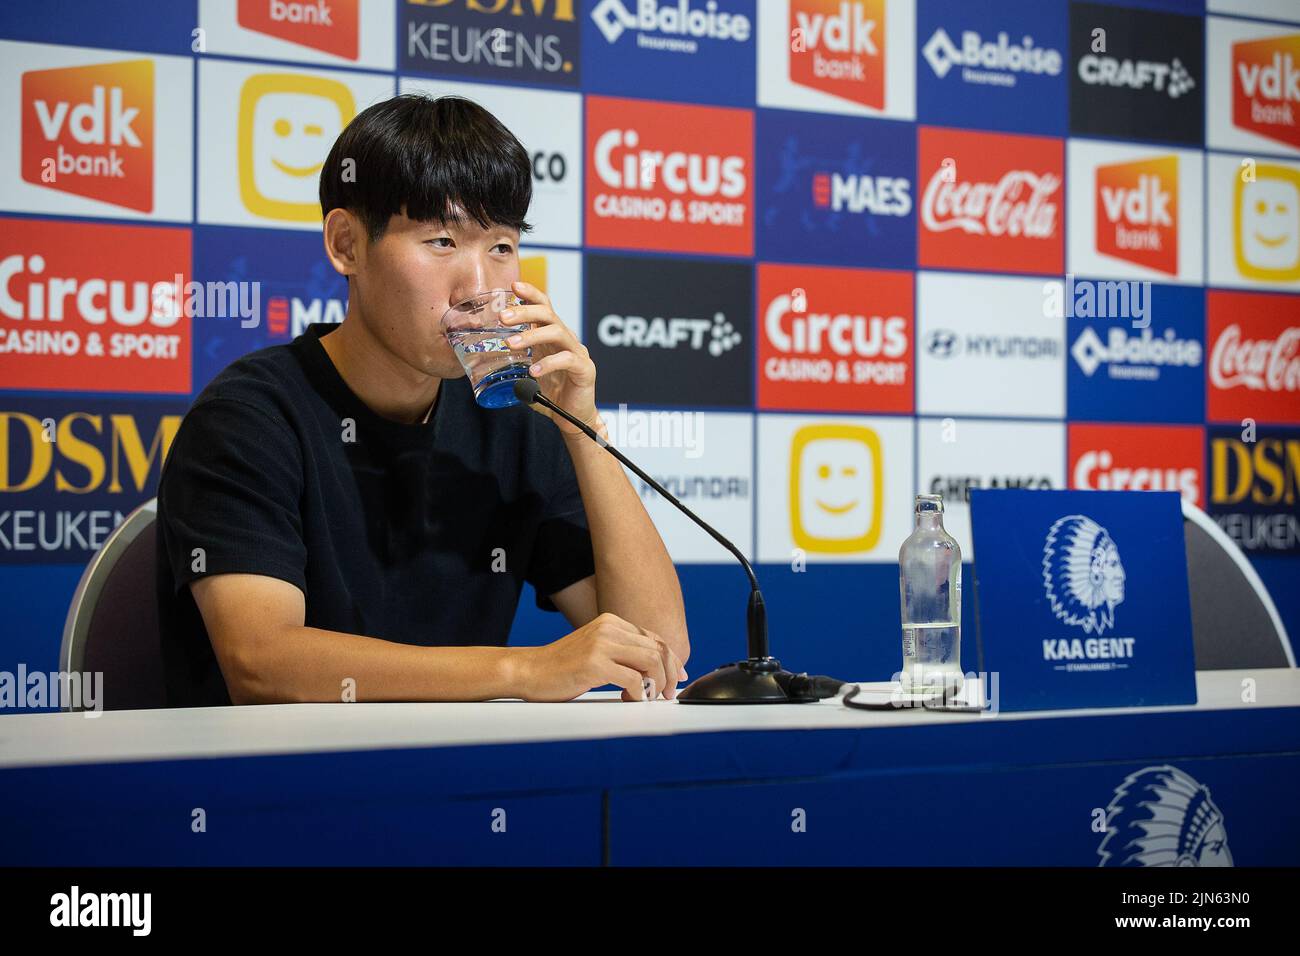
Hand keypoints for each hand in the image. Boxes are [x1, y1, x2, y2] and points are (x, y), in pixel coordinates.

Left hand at [501, 280, 599, 438]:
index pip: (543, 306)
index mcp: (552, 336)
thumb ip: (512, 363)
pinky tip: (534, 370)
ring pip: (557, 332)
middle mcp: (566, 339)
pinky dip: (549, 363)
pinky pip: (567, 359)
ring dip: (532, 336)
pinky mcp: (585, 369)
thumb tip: (481, 358)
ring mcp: (577, 352)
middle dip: (524, 312)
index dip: (530, 294)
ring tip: (511, 343)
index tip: (513, 286)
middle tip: (502, 317)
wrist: (572, 417)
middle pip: (548, 314)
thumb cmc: (550, 392)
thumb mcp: (526, 372)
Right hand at [514, 612, 687, 701]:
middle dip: (669, 674)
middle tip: (667, 693)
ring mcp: (601, 644)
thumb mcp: (596, 650)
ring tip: (650, 698)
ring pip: (651, 661)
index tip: (676, 676)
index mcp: (611, 622)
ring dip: (657, 684)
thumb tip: (655, 670)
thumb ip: (622, 653)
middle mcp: (609, 628)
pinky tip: (631, 700)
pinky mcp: (595, 664)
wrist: (529, 671)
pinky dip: (640, 694)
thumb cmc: (562, 667)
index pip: (654, 637)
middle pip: (658, 648)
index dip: (671, 658)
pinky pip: (633, 680)